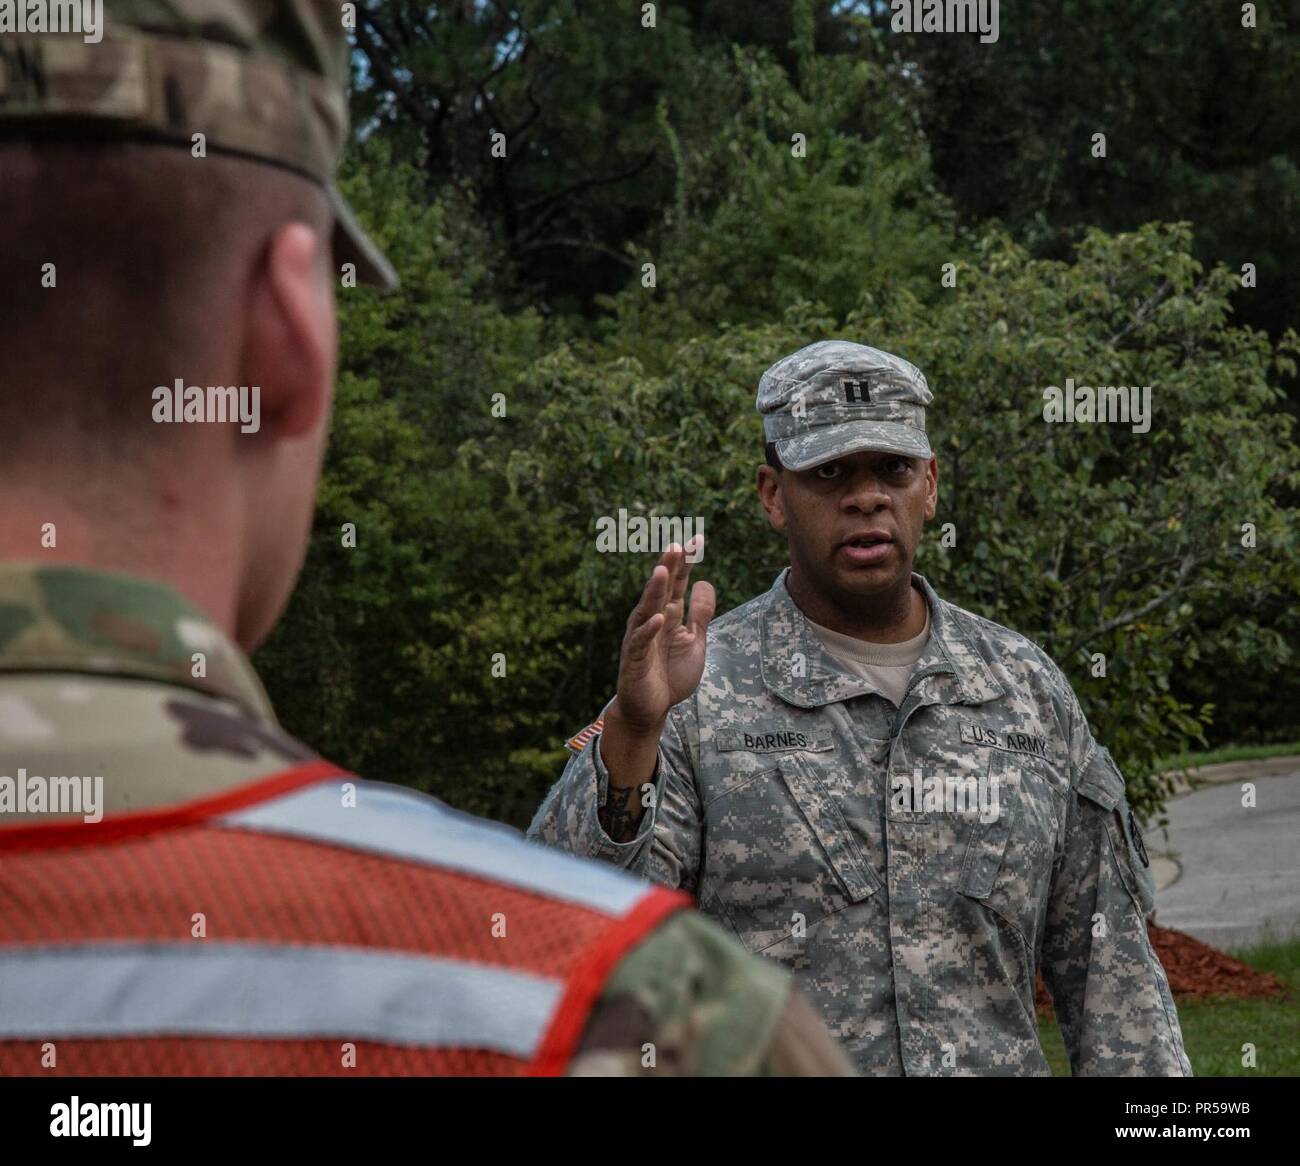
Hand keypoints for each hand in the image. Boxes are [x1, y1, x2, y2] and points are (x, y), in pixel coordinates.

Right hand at [609, 537, 714, 734]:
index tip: (697, 539)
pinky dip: (649, 630)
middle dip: (669, 567)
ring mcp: (641, 639)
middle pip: (661, 589)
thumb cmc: (670, 675)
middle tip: (677, 543)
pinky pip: (640, 642)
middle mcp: (652, 621)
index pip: (677, 583)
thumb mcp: (694, 642)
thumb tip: (706, 582)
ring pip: (647, 609)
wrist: (650, 709)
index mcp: (668, 614)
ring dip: (655, 590)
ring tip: (663, 570)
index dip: (686, 563)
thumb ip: (700, 615)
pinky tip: (659, 618)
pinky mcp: (634, 660)